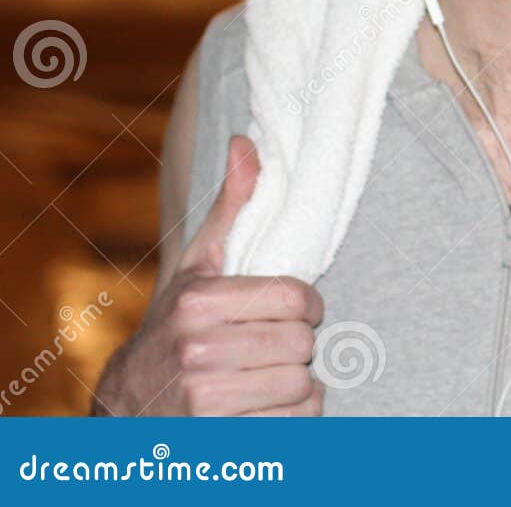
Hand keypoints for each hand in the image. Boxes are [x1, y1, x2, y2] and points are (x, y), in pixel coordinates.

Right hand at [94, 136, 325, 416]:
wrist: (130, 408)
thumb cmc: (176, 328)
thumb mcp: (197, 268)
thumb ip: (231, 208)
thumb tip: (247, 142)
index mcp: (198, 304)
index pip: (298, 299)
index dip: (306, 306)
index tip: (293, 311)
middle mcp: (196, 352)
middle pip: (303, 345)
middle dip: (296, 346)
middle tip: (271, 348)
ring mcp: (205, 401)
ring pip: (304, 386)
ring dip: (297, 384)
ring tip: (266, 377)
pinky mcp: (219, 442)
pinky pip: (296, 425)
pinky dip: (292, 419)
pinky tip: (264, 408)